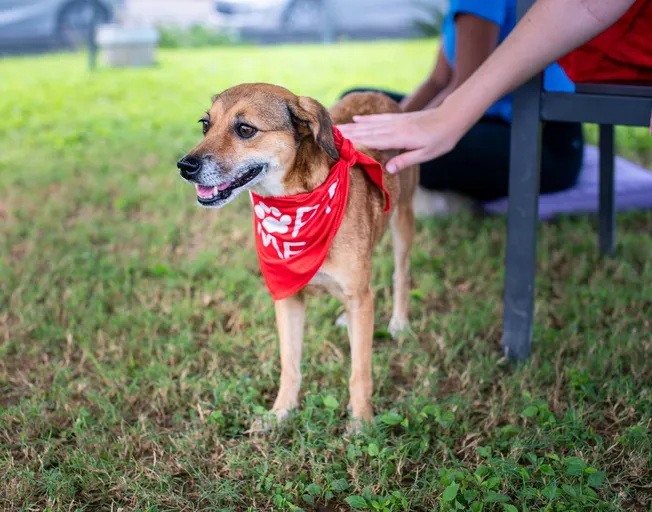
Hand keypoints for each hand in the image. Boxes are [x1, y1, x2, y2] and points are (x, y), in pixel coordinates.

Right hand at [337, 107, 463, 172]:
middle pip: (365, 131)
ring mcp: (395, 121)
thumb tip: (387, 170)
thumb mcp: (426, 155)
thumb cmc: (442, 140)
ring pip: (369, 124)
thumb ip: (406, 160)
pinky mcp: (399, 118)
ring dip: (351, 126)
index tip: (337, 144)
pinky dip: (366, 119)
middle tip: (327, 136)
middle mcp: (394, 128)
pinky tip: (356, 119)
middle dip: (346, 134)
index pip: (371, 141)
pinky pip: (379, 118)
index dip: (353, 142)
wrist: (453, 117)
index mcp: (399, 138)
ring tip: (335, 128)